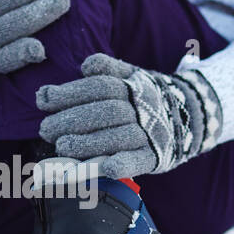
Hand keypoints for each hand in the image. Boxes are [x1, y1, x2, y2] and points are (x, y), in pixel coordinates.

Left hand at [36, 53, 222, 177]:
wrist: (191, 117)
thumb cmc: (146, 98)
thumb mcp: (132, 76)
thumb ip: (108, 69)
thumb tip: (85, 65)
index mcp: (133, 86)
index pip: (98, 86)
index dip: (69, 92)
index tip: (42, 99)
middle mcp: (142, 108)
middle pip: (104, 111)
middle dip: (71, 119)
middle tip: (44, 129)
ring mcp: (150, 134)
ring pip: (117, 138)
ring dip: (87, 143)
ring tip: (61, 147)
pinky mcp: (154, 158)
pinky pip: (136, 162)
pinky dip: (120, 165)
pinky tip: (102, 168)